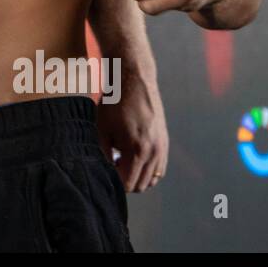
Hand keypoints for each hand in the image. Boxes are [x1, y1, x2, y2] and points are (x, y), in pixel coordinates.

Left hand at [96, 70, 167, 192]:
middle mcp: (155, 152)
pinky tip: (133, 157)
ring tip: (122, 161)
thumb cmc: (114, 104)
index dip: (114, 182)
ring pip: (152, 179)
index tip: (105, 173)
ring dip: (138, 176)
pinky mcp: (165, 142)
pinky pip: (159, 168)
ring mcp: (162, 148)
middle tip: (112, 166)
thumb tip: (105, 173)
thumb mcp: (102, 130)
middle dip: (126, 181)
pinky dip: (148, 170)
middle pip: (141, 185)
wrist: (134, 81)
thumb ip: (104, 155)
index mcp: (138, 151)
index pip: (128, 184)